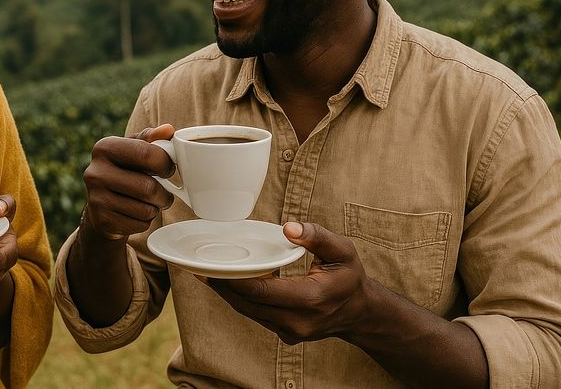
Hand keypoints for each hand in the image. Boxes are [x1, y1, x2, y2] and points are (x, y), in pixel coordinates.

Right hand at [81, 124, 176, 240]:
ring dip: (156, 208)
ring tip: (150, 202)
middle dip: (164, 193)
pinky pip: (140, 224)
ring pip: (146, 209)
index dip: (166, 164)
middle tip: (165, 192)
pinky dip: (146, 221)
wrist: (101, 205)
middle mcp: (95, 172)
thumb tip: (168, 130)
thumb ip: (151, 138)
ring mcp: (96, 198)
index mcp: (104, 147)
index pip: (146, 153)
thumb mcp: (134, 149)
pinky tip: (137, 213)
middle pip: (148, 187)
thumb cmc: (124, 170)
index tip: (168, 169)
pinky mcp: (102, 221)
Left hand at [201, 221, 371, 344]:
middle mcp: (297, 321)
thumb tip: (288, 227)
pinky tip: (228, 283)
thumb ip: (317, 236)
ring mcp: (290, 331)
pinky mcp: (285, 333)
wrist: (360, 312)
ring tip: (208, 273)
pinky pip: (256, 315)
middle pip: (247, 304)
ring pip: (248, 312)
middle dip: (222, 286)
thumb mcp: (343, 250)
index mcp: (310, 299)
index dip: (234, 279)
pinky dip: (240, 300)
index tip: (213, 266)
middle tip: (201, 267)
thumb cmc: (349, 277)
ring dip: (227, 294)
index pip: (261, 291)